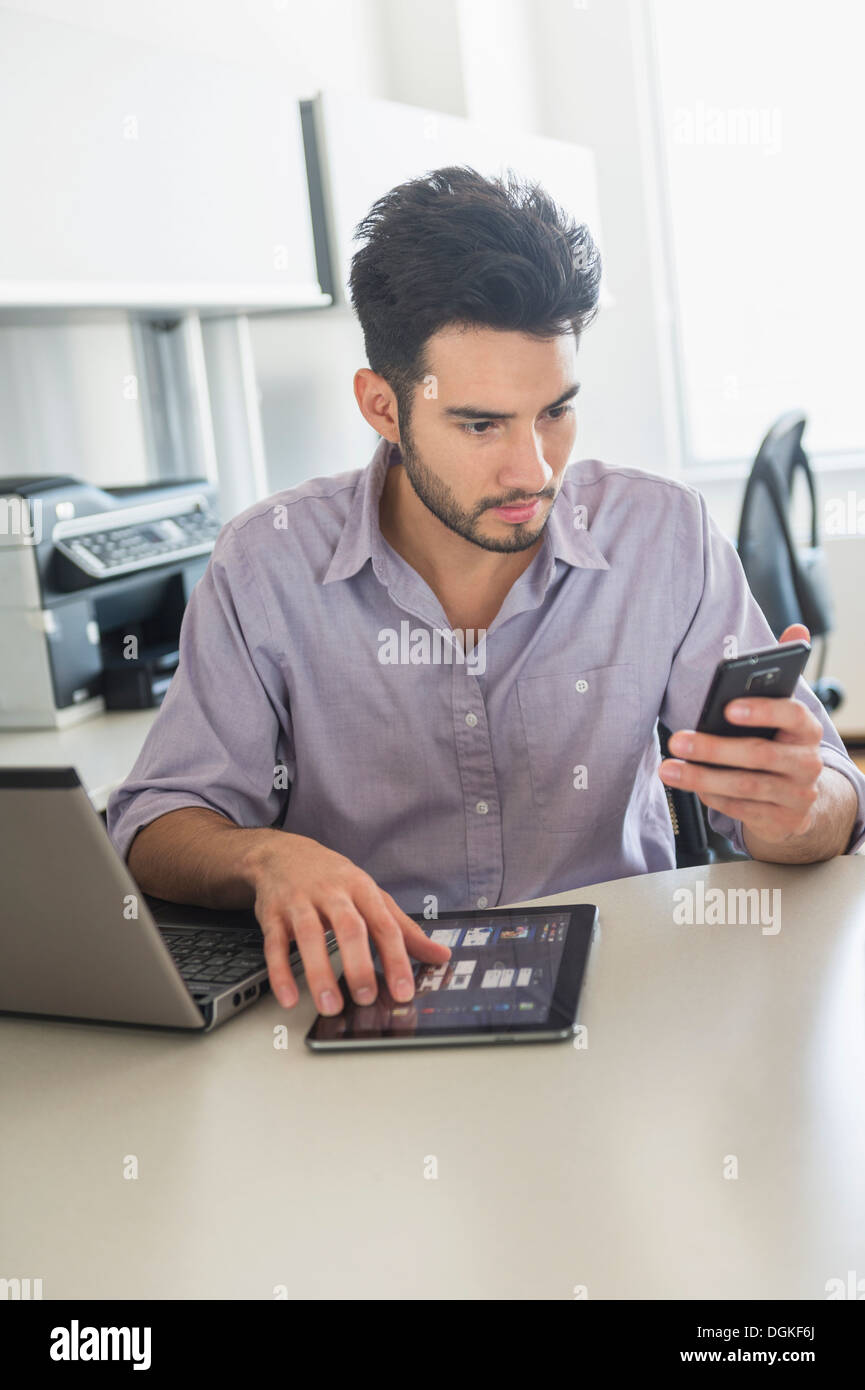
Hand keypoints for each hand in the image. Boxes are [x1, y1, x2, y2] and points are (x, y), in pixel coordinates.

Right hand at [248, 834, 450, 1014]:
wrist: (283, 854)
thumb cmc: (334, 880)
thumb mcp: (372, 896)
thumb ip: (404, 928)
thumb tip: (440, 955)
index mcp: (362, 889)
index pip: (384, 925)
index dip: (396, 959)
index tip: (403, 991)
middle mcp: (331, 893)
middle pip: (349, 928)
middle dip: (358, 965)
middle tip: (366, 997)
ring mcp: (299, 902)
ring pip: (309, 936)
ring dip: (319, 973)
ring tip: (330, 1005)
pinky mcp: (272, 914)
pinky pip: (274, 944)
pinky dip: (280, 972)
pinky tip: (289, 996)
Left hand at [659, 625, 824, 846]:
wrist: (799, 798)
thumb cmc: (780, 744)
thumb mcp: (783, 714)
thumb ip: (782, 675)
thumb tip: (795, 630)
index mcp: (807, 730)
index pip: (792, 714)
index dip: (761, 710)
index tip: (727, 707)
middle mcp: (807, 763)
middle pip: (759, 755)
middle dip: (714, 748)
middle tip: (677, 741)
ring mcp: (795, 795)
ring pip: (744, 786)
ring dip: (701, 777)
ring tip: (669, 768)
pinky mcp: (781, 821)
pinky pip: (740, 809)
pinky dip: (712, 797)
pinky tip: (690, 785)